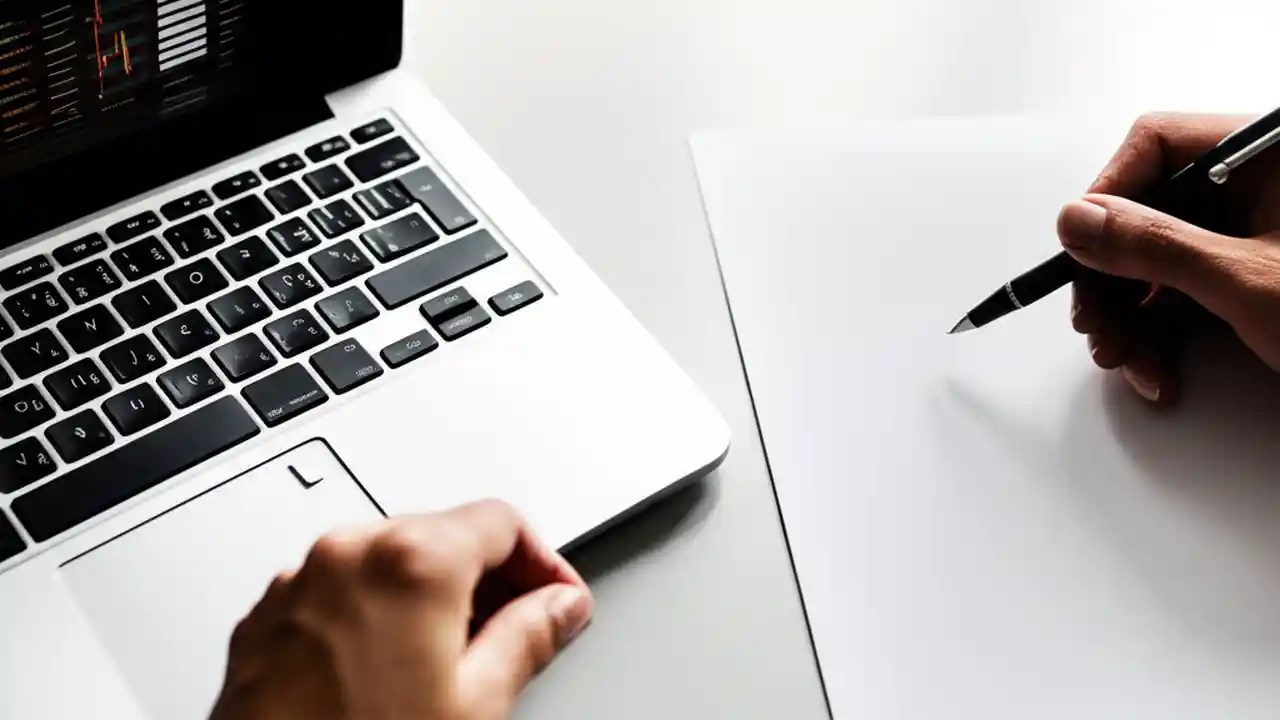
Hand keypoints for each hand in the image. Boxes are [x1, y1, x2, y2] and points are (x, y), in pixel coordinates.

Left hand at [209, 500, 593, 719]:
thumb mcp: (475, 705)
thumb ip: (529, 638)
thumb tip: (558, 607)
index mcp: (411, 561)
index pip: (503, 522)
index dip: (544, 562)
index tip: (556, 600)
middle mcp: (348, 553)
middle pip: (444, 534)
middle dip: (489, 581)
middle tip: (520, 634)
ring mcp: (298, 582)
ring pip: (387, 561)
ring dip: (430, 598)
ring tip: (452, 664)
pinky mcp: (266, 617)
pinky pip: (337, 590)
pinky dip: (374, 613)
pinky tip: (391, 671)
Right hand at [1057, 112, 1279, 403]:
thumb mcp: (1249, 284)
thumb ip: (1156, 246)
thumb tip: (1079, 220)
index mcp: (1272, 153)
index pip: (1158, 145)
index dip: (1108, 198)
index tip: (1082, 250)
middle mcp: (1262, 182)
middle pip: (1148, 209)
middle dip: (1114, 280)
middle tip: (1099, 330)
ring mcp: (1258, 229)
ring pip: (1158, 256)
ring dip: (1130, 317)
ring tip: (1131, 363)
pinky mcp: (1255, 271)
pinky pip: (1183, 287)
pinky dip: (1161, 331)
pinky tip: (1159, 368)